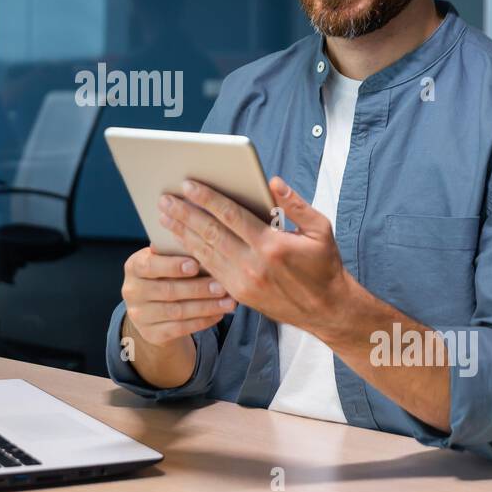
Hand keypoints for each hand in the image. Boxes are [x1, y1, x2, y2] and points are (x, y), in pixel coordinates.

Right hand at [120, 246, 235, 347]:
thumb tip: (205, 252)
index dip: (172, 266)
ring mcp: (139, 315)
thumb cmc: (166, 274)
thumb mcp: (166, 261)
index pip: (149, 265)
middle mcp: (132, 291)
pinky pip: (180, 329)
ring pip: (176, 312)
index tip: (195, 265)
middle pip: (168, 291)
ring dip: (205, 307)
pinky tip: (219, 314)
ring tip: (228, 302)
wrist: (153, 308)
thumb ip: (178, 255)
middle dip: (198, 289)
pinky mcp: (151, 334)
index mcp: (134, 266)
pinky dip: (202, 321)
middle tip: (222, 287)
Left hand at [156, 176, 355, 339]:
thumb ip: (296, 204)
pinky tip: (179, 242)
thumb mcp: (320, 230)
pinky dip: (192, 255)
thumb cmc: (324, 265)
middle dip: (185, 214)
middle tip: (164, 199)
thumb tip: (273, 182)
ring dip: (182, 233)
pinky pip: (210, 270)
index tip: (189, 185)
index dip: (207, 199)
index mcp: (272, 245)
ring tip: (164, 216)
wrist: (326, 310)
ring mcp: (243, 282)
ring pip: (205, 253)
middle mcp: (254, 264)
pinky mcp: (238, 295)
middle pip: (210, 233)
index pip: (231, 215)